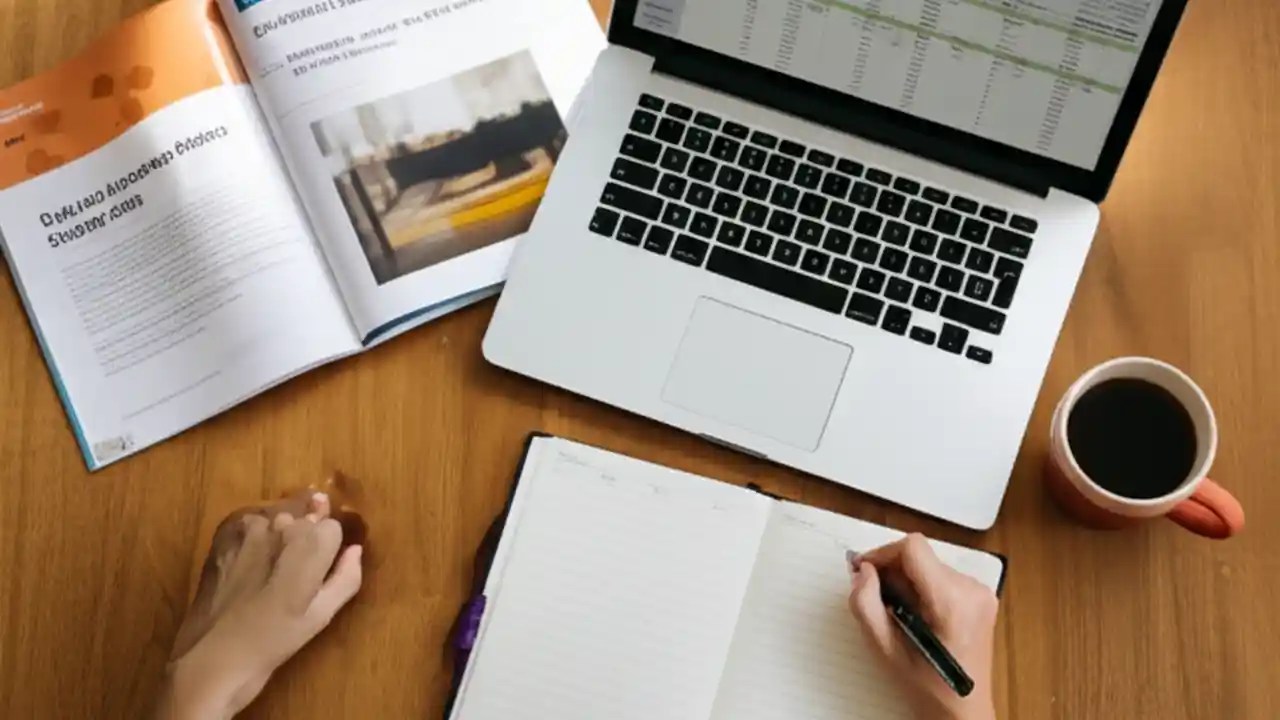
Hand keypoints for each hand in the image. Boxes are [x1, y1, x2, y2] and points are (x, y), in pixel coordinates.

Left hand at [155, 492, 363, 719]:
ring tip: (270, 572)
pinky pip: (251, 526)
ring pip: (278, 521)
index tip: (321, 570)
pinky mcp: (225, 537)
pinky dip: (254, 539)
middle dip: (306, 539)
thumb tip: (355, 550)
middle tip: (295, 575)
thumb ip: (346, 577)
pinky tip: (248, 567)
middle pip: (306, 519)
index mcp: (312, 543)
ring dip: (280, 537)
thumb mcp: (321, 615)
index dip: (329, 548)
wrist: (216, 654)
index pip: (332, 527)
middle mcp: (283, 525)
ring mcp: (251, 528)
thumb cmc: (276, 639)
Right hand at [847, 534, 998, 719]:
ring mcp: (980, 592)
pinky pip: (941, 576)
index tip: (864, 571)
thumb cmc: (927, 686)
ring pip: (928, 565)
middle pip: (919, 556)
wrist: (963, 710)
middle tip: (880, 602)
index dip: (882, 554)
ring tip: (900, 614)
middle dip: (892, 572)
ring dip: (907, 582)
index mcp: (951, 601)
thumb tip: (862, 570)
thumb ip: (866, 604)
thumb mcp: (885, 649)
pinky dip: (923, 588)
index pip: (913, 548)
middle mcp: (972, 589)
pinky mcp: (981, 596)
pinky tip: (918, 615)